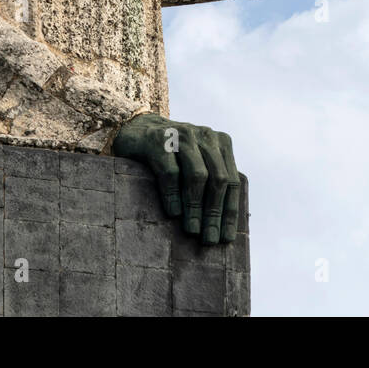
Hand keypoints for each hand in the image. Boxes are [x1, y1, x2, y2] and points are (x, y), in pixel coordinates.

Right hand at [112, 112, 240, 243]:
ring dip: (195, 207)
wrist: (136, 128)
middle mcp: (205, 136)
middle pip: (217, 179)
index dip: (229, 211)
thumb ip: (212, 181)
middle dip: (214, 213)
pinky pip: (170, 172)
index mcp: (220, 142)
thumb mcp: (196, 161)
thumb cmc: (171, 154)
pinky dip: (173, 195)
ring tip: (192, 230)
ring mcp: (182, 135)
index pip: (232, 181)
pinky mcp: (158, 140)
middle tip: (209, 239)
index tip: (226, 238)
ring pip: (197, 176)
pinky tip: (173, 214)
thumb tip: (221, 226)